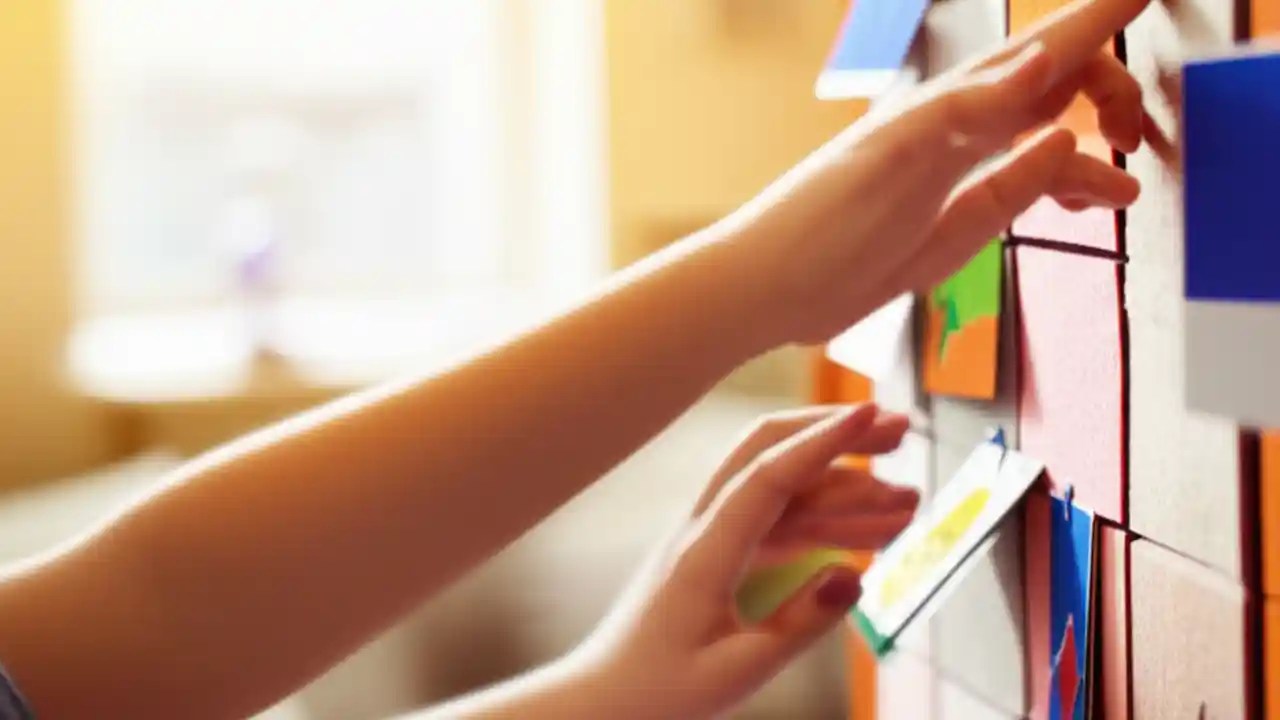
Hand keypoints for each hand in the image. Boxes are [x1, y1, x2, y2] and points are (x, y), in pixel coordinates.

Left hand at [567, 405, 915, 719]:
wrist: (602, 701)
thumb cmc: (655, 693)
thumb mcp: (734, 672)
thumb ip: (798, 626)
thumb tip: (852, 577)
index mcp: (703, 553)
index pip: (768, 475)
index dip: (823, 441)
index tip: (871, 415)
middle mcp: (703, 531)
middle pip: (770, 453)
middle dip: (834, 434)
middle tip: (898, 431)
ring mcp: (709, 540)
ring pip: (784, 493)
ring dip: (844, 488)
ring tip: (907, 501)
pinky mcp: (717, 558)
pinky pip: (778, 526)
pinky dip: (826, 524)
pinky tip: (870, 536)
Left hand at [715, 0, 1149, 344]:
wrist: (771, 289)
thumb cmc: (819, 224)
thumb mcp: (903, 160)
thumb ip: (978, 111)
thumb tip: (1049, 59)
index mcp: (946, 106)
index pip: (1038, 53)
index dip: (1093, 21)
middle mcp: (954, 131)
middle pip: (1050, 90)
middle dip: (1105, 93)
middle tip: (1136, 130)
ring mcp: (953, 174)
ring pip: (1042, 140)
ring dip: (1092, 150)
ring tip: (1130, 180)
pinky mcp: (948, 218)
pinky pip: (1020, 188)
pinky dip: (1062, 188)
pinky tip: (1083, 198)